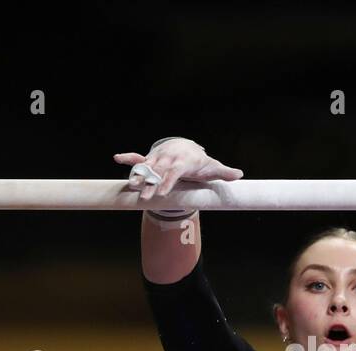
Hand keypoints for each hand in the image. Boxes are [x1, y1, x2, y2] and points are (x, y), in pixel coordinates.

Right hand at [113, 138, 244, 200]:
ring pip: (147, 167)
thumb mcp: (212, 167)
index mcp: (182, 162)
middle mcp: (168, 159)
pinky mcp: (150, 159)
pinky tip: (117, 158)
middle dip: (151, 185)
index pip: (174, 173)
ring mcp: (158, 158)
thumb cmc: (199, 161)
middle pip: (158, 173)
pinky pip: (138, 157)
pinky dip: (128, 158)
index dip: (168, 182)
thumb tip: (239, 175)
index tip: (162, 192)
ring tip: (130, 184)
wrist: (187, 147)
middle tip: (145, 197)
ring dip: (138, 176)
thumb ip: (223, 172)